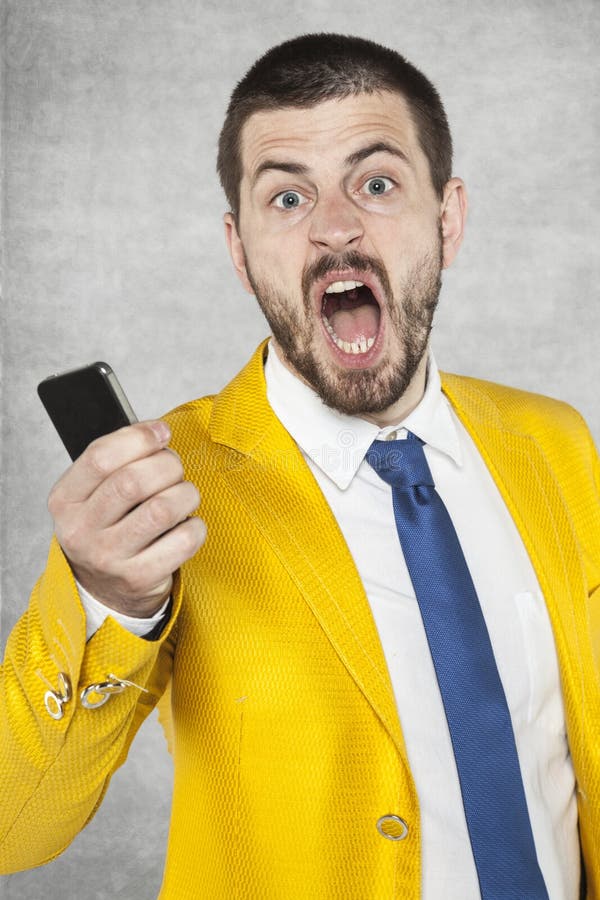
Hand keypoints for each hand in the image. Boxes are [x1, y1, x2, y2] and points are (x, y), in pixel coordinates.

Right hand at [48, 420, 205, 616]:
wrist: (102, 588)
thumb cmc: (106, 527)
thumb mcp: (94, 493)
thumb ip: (118, 459)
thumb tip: (157, 431)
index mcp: (65, 500)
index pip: (100, 457)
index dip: (138, 438)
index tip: (161, 432)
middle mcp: (81, 530)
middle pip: (133, 481)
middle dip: (167, 465)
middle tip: (174, 468)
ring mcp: (109, 557)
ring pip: (162, 509)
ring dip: (185, 494)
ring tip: (184, 496)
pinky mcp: (139, 578)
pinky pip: (183, 540)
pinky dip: (195, 526)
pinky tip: (186, 525)